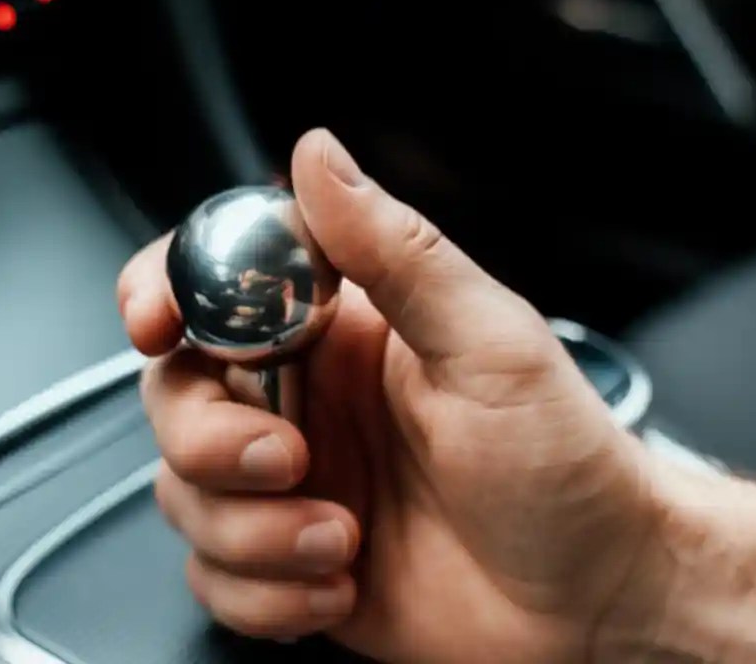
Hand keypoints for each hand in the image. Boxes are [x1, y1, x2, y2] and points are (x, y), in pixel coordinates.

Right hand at [116, 129, 664, 662]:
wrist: (598, 599)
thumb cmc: (564, 464)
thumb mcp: (489, 342)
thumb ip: (394, 250)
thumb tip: (319, 156)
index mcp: (339, 331)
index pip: (214, 281)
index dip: (166, 291)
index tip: (157, 323)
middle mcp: (303, 402)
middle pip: (174, 396)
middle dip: (212, 441)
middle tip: (293, 459)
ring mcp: (290, 488)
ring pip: (184, 495)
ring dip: (253, 532)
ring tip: (342, 539)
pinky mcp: (287, 565)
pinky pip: (213, 577)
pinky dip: (264, 596)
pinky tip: (338, 586)